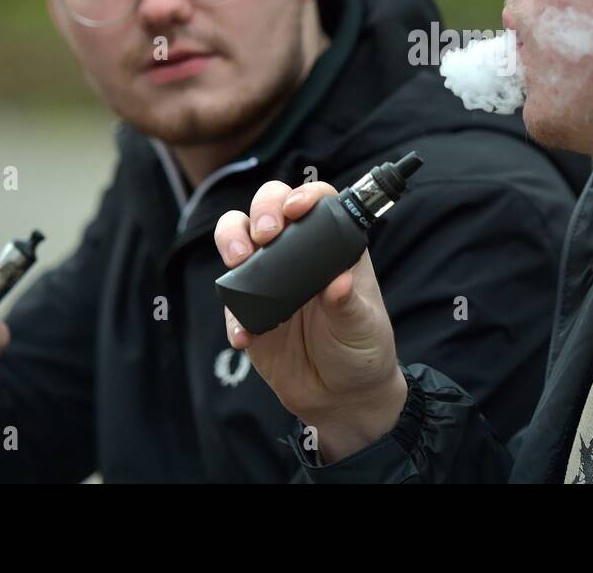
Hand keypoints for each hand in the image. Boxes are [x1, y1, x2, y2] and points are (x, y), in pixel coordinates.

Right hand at [215, 180, 406, 460]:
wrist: (340, 396)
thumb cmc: (362, 348)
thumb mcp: (363, 325)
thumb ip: (348, 304)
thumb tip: (337, 283)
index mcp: (333, 247)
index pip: (316, 203)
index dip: (303, 196)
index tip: (296, 210)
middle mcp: (297, 253)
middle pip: (269, 208)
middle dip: (261, 211)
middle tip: (265, 236)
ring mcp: (269, 278)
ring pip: (237, 238)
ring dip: (231, 240)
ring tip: (239, 262)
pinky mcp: (248, 309)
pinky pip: (229, 298)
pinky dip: (232, 312)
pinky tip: (246, 334)